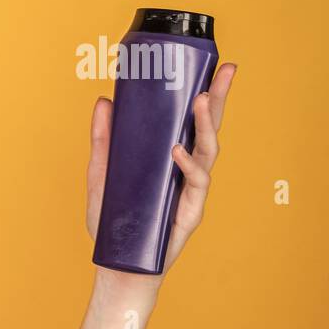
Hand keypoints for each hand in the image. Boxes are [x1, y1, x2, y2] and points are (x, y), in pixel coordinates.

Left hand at [86, 62, 237, 291]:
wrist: (117, 262)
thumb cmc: (113, 220)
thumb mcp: (102, 173)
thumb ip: (104, 140)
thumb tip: (104, 101)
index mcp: (171, 158)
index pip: (193, 121)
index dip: (207, 95)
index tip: (217, 65)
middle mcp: (186, 171)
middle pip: (210, 130)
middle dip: (220, 100)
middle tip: (227, 72)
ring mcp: (191, 191)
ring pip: (208, 153)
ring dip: (207, 126)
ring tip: (201, 101)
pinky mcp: (190, 213)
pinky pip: (195, 186)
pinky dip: (188, 166)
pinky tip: (178, 152)